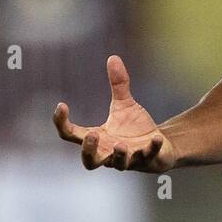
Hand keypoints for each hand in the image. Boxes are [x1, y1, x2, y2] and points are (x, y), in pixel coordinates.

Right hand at [53, 55, 176, 172]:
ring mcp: (129, 159)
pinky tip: (156, 138)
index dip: (62, 123)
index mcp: (98, 139)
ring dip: (119, 156)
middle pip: (90, 161)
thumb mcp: (124, 104)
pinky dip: (152, 148)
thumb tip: (113, 57)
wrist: (160, 146)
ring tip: (120, 144)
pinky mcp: (148, 160)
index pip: (71, 135)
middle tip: (92, 135)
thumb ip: (118, 84)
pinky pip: (148, 157)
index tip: (61, 105)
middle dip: (89, 151)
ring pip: (118, 164)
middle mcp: (109, 152)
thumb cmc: (134, 129)